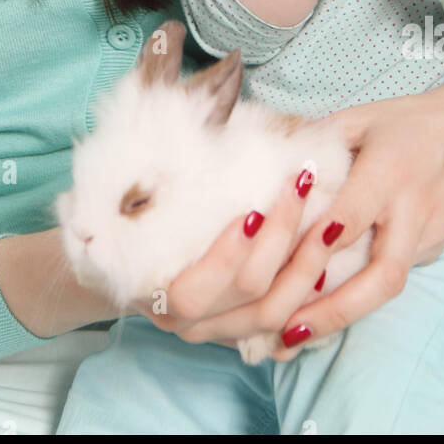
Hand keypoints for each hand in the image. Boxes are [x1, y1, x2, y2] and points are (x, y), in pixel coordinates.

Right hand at [124, 167, 330, 352]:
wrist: (118, 246)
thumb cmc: (130, 204)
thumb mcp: (134, 182)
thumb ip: (159, 166)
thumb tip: (191, 115)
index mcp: (147, 290)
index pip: (194, 293)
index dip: (228, 257)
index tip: (253, 211)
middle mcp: (180, 320)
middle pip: (245, 296)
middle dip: (280, 241)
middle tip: (299, 186)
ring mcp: (212, 329)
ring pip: (273, 313)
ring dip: (306, 262)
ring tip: (324, 213)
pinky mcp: (240, 326)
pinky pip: (286, 317)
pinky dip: (309, 284)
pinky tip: (325, 247)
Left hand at [248, 85, 443, 362]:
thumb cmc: (408, 121)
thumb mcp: (360, 119)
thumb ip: (318, 144)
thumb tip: (271, 172)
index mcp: (390, 170)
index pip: (352, 217)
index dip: (316, 246)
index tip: (279, 273)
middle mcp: (413, 209)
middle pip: (382, 275)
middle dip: (334, 309)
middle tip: (287, 332)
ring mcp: (429, 235)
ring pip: (388, 286)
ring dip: (342, 315)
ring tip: (295, 337)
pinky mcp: (435, 249)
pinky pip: (393, 277)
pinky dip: (357, 296)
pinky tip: (321, 311)